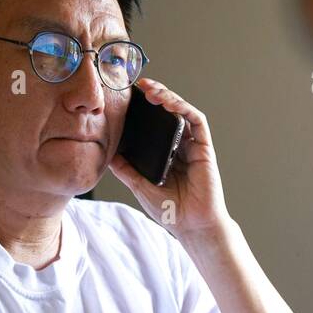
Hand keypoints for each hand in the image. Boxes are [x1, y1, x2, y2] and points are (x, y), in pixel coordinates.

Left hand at [108, 78, 229, 238]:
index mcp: (166, 154)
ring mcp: (193, 146)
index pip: (155, 124)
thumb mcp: (139, 186)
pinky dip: (183, 108)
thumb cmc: (170, 210)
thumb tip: (107, 153)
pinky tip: (169, 103)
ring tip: (151, 91)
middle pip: (169, 113)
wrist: (191, 226)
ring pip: (182, 112)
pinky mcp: (205, 148)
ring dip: (168, 97)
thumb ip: (125, 169)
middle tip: (139, 86)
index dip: (143, 109)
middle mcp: (180, 147)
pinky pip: (196, 121)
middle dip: (155, 95)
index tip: (127, 97)